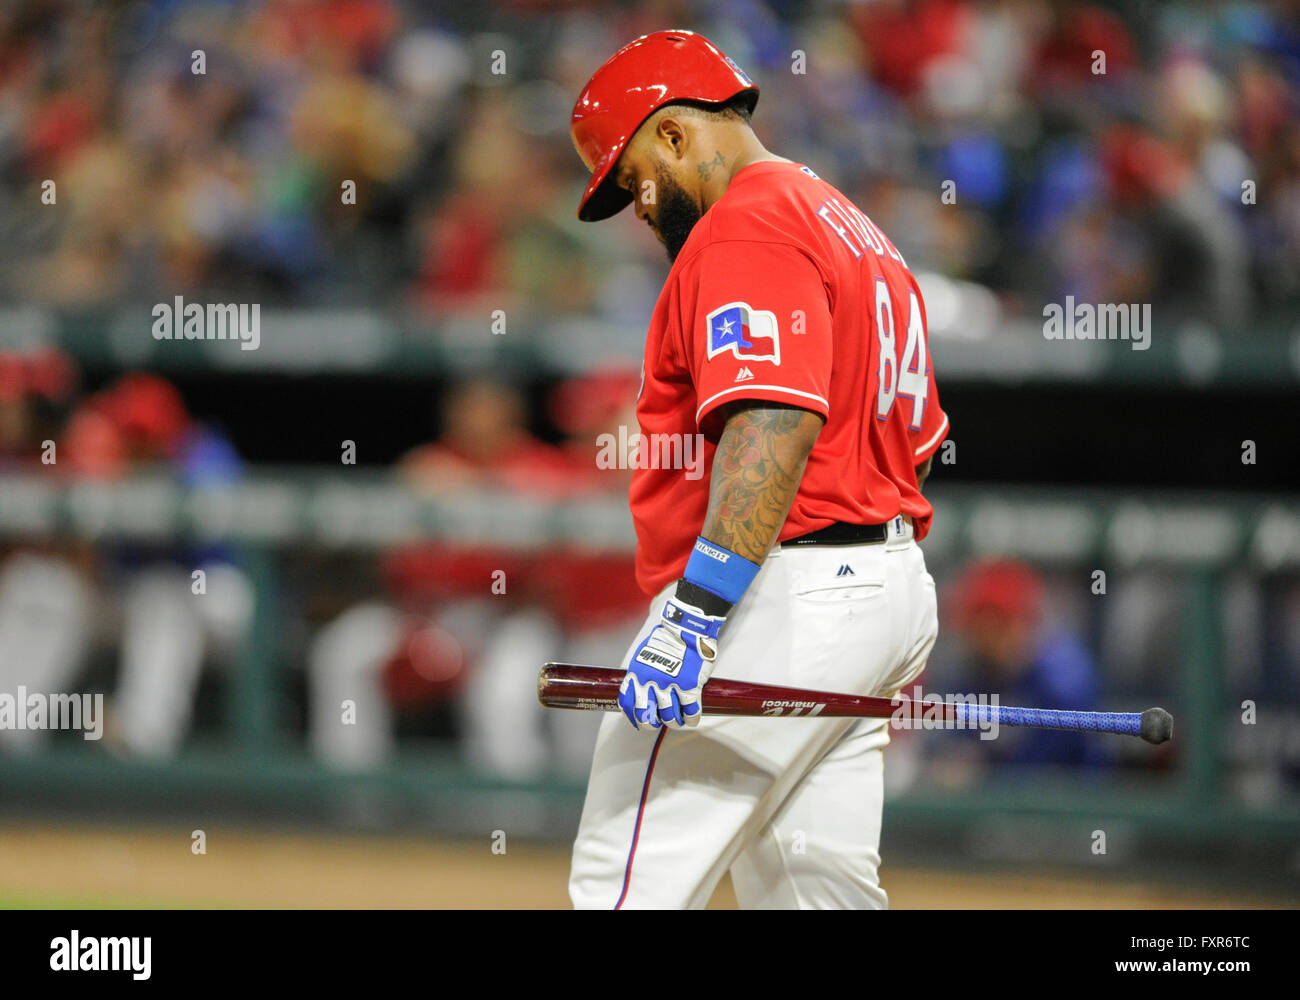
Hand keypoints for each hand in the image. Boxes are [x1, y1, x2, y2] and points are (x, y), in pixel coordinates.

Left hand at [619, 595, 723, 730]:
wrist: (686, 627)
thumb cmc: (667, 640)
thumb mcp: (644, 655)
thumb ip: (641, 674)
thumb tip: (640, 691)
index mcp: (637, 674)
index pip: (627, 704)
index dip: (632, 717)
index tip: (638, 721)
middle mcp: (651, 682)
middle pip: (646, 716)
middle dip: (651, 723)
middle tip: (658, 721)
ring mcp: (671, 685)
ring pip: (670, 717)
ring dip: (674, 721)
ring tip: (678, 718)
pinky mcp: (690, 686)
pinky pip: (690, 712)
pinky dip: (691, 718)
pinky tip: (691, 717)